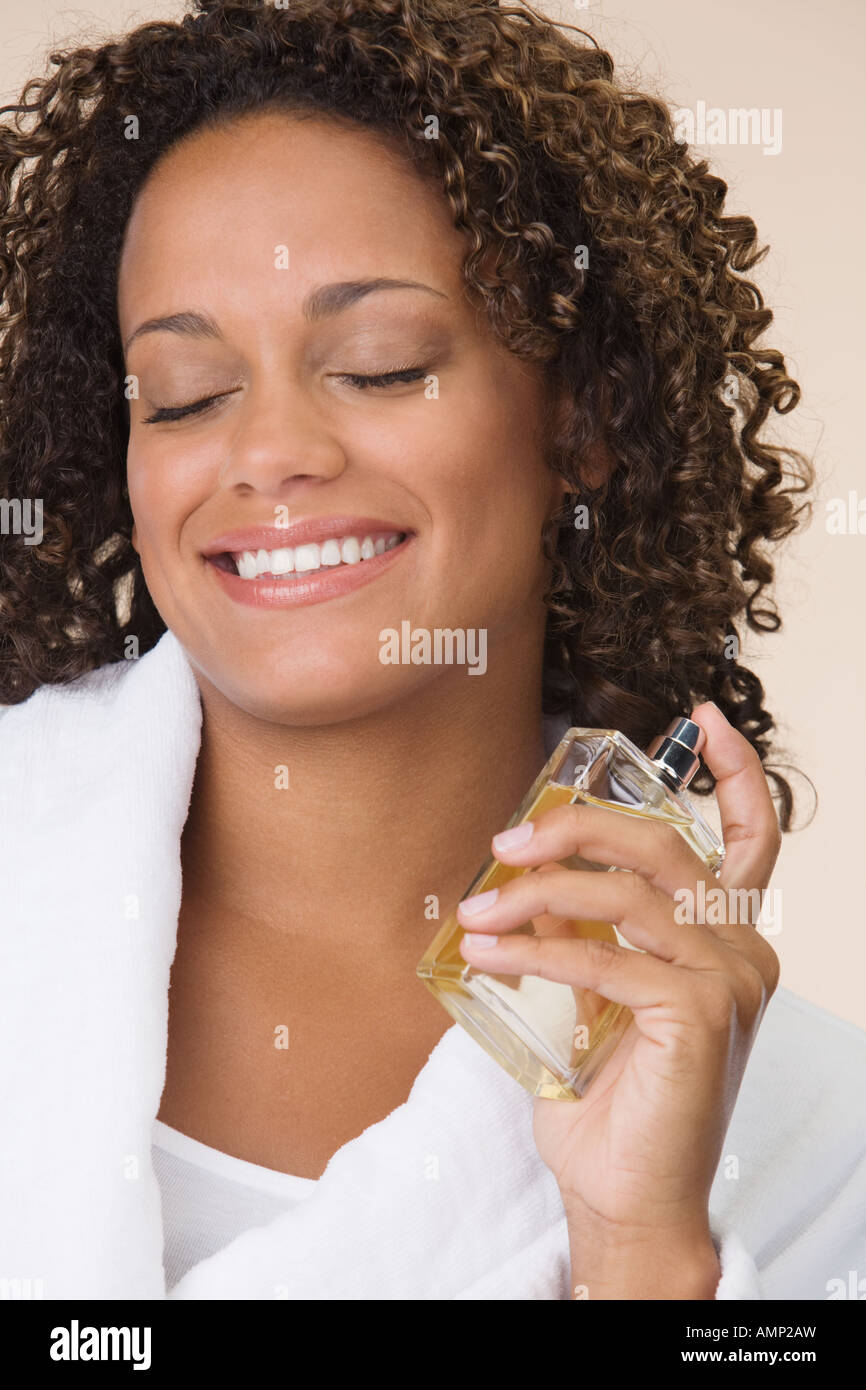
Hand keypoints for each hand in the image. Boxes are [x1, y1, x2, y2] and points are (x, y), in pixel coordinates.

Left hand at [456, 702, 781, 1296]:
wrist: (622, 1193)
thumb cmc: (609, 1097)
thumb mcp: (594, 994)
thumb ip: (581, 932)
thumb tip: (523, 882)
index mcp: (729, 938)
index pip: (752, 840)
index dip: (733, 772)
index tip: (704, 717)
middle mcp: (743, 951)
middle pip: (666, 847)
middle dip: (578, 827)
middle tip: (509, 839)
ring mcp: (729, 981)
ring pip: (627, 896)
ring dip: (539, 893)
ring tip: (478, 912)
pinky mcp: (699, 1015)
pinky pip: (602, 958)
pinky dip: (536, 950)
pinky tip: (490, 953)